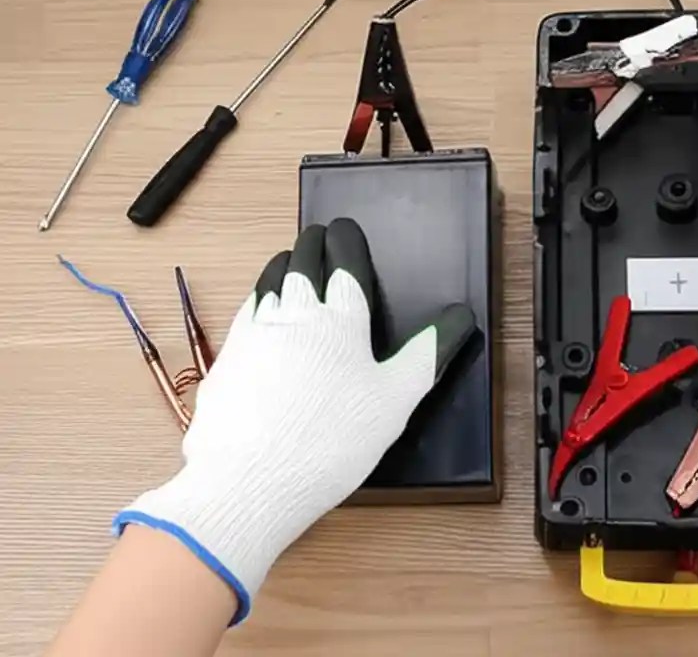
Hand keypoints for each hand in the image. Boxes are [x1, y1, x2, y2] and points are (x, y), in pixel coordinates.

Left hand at [116, 219, 474, 622]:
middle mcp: (293, 318)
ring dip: (280, 268)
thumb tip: (459, 317)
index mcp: (340, 323)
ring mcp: (253, 338)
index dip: (348, 245)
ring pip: (267, 287)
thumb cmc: (332, 440)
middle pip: (302, 269)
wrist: (250, 479)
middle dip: (311, 247)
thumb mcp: (396, 400)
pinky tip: (256, 311)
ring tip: (287, 260)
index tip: (345, 228)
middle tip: (317, 235)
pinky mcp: (226, 364)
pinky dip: (255, 302)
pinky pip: (243, 317)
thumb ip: (427, 355)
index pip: (345, 270)